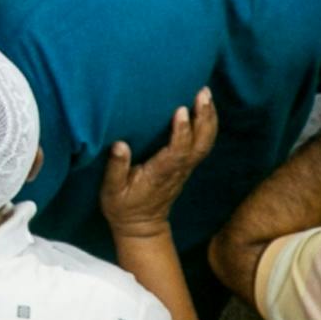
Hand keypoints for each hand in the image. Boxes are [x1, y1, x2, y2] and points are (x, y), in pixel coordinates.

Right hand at [96, 88, 216, 241]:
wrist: (141, 226)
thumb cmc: (124, 207)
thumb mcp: (112, 191)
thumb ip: (117, 168)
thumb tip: (121, 145)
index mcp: (161, 173)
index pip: (177, 151)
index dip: (181, 131)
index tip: (181, 110)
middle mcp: (177, 169)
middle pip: (199, 143)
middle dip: (204, 118)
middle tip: (203, 92)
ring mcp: (184, 169)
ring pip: (204, 143)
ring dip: (209, 118)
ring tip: (206, 94)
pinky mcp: (185, 166)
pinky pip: (202, 144)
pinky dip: (207, 126)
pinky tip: (204, 110)